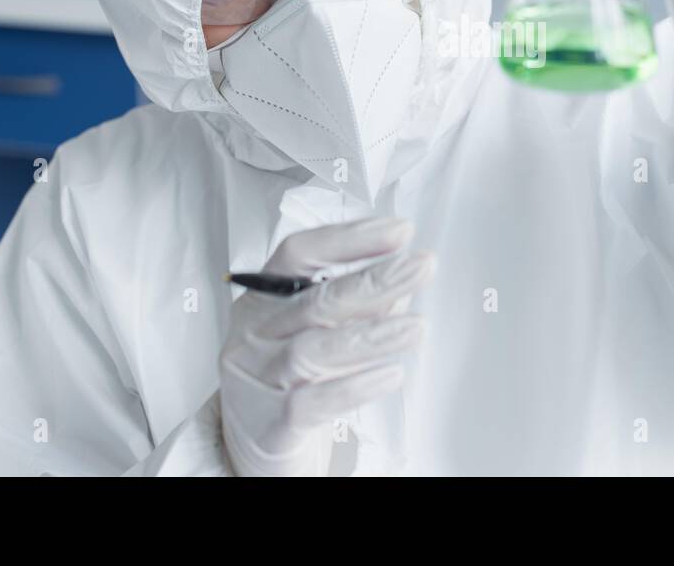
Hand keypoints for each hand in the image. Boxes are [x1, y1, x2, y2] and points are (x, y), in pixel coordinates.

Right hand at [219, 217, 433, 475]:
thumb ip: (354, 307)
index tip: (398, 231)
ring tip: (416, 327)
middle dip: (375, 280)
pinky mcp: (267, 424)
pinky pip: (311, 403)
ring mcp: (256, 379)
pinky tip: (389, 375)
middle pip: (315, 301)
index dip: (348, 240)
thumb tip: (401, 286)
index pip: (299, 255)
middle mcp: (254, 333)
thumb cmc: (288, 376)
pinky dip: (354, 387)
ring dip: (372, 336)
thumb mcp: (315, 331)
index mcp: (263, 299)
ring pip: (313, 350)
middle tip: (421, 266)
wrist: (252, 441)